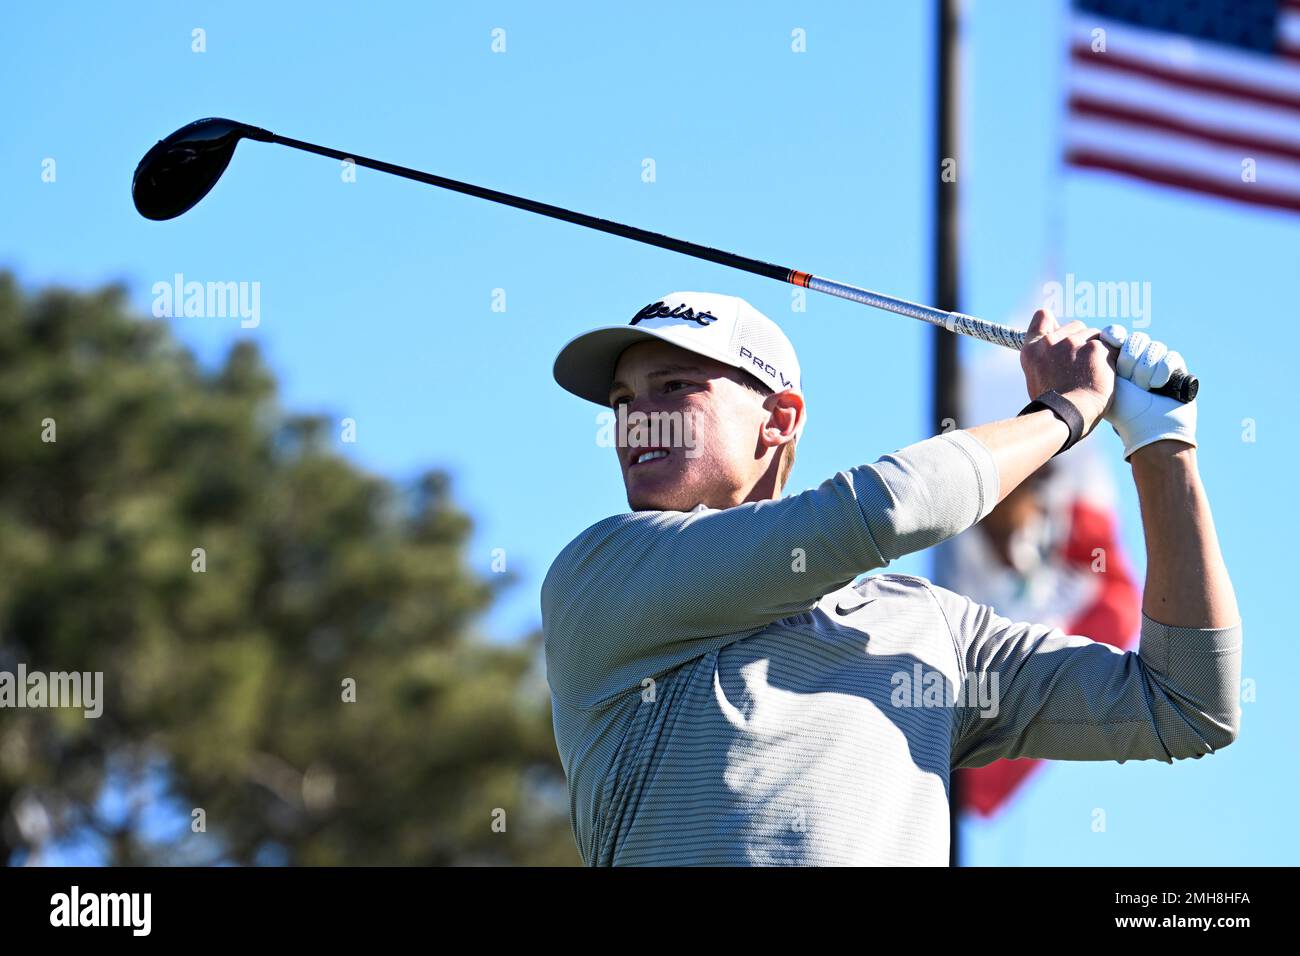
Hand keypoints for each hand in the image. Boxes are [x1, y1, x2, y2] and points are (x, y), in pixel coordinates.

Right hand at [1019, 309, 1114, 433]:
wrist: (1066, 417)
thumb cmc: (1052, 404)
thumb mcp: (1036, 377)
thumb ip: (1043, 355)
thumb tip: (1052, 334)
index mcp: (1032, 349)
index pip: (1043, 317)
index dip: (1055, 324)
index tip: (1062, 333)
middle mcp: (1051, 342)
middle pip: (1076, 326)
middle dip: (1082, 341)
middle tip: (1081, 368)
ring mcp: (1073, 343)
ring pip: (1095, 335)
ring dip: (1097, 350)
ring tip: (1092, 374)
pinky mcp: (1095, 349)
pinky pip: (1111, 347)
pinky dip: (1111, 359)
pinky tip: (1104, 375)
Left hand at [1099, 325, 1196, 460]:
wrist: (1150, 429)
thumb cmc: (1124, 411)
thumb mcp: (1103, 386)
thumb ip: (1094, 365)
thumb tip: (1086, 342)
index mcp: (1117, 361)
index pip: (1117, 334)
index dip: (1116, 335)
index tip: (1114, 341)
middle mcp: (1137, 359)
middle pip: (1136, 339)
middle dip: (1131, 359)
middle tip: (1130, 381)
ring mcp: (1158, 364)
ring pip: (1154, 347)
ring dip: (1146, 369)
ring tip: (1145, 388)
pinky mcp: (1177, 370)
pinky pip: (1171, 357)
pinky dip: (1164, 371)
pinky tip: (1159, 385)